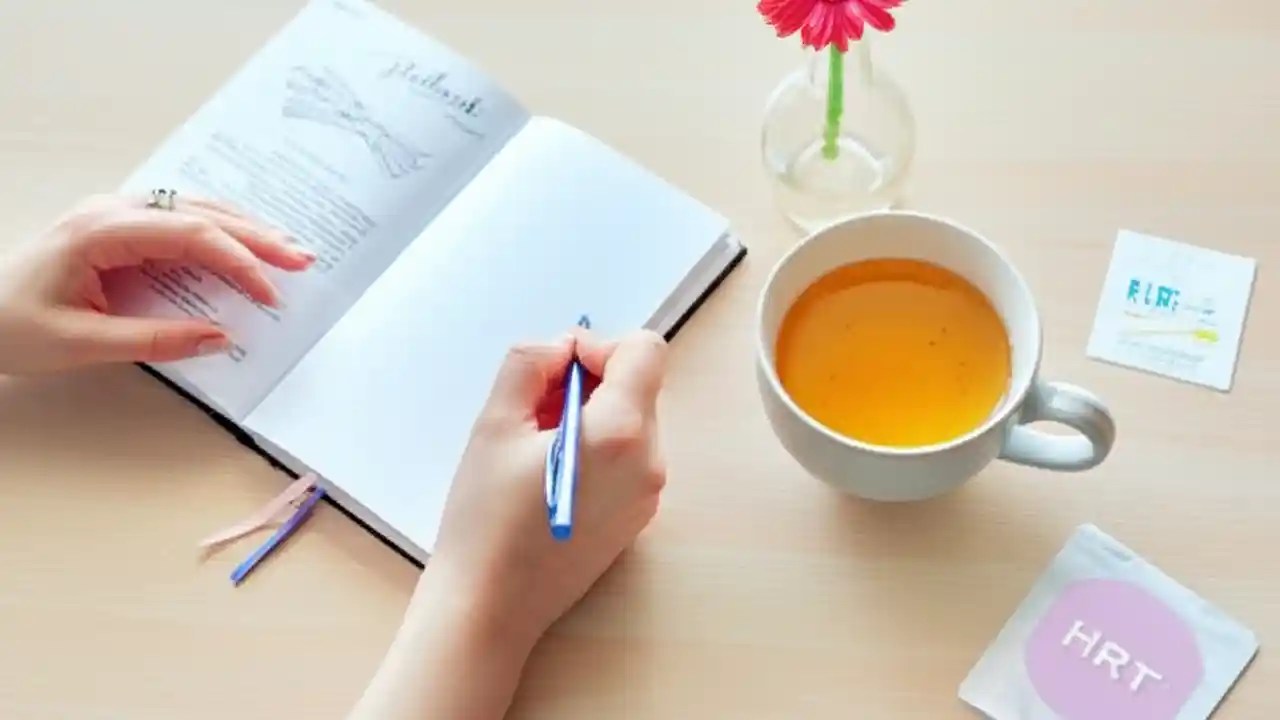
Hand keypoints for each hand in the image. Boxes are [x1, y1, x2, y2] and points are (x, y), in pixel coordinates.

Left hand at [0, 193, 313, 374]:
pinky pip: (182, 221)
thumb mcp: (82, 345)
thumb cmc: (11, 328)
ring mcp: (117, 215)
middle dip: (258, 237)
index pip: (189, 234)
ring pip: (196, 209)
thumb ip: (155, 341)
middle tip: (304, 259)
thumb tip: (220, 338)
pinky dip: (222, 232)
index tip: (269, 294)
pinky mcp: (122, 230)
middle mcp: (113, 211)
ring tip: (290, 250)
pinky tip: (248, 244)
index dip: (237, 261)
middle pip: (201, 213)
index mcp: (100, 231)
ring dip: (246, 229)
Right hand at [433, 327, 667, 641]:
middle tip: (535, 411)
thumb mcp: (495, 423)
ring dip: (590, 416)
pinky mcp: (637, 517)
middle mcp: (649, 463)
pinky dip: (596, 450)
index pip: (644, 350)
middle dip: (589, 383)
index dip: (599, 346)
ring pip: (632, 421)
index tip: (558, 369)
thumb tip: (561, 346)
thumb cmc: (486, 522)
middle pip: (639, 385)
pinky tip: (551, 475)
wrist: (491, 607)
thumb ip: (530, 364)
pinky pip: (628, 459)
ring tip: (537, 448)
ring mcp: (648, 494)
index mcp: (621, 433)